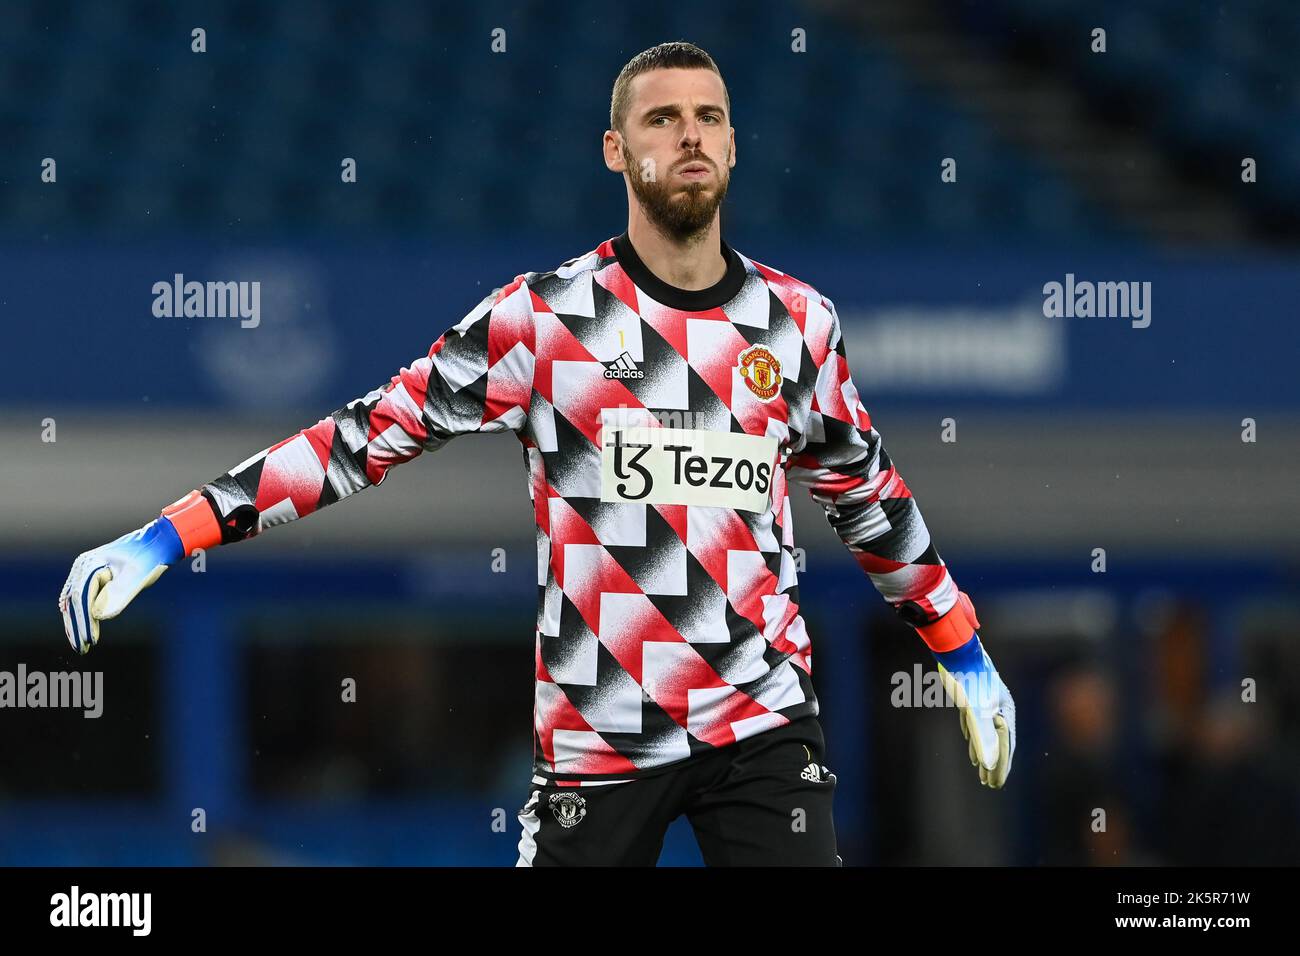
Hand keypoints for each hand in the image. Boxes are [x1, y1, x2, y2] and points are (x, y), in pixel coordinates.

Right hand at [58, 516, 183, 653]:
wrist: (158, 542)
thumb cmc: (149, 558)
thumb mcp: (137, 576)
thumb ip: (119, 594)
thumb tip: (99, 616)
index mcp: (90, 564)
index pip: (81, 598)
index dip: (84, 621)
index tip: (89, 640)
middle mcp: (82, 567)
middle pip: (73, 601)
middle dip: (76, 626)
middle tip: (82, 649)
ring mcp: (85, 571)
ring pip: (74, 601)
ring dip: (75, 623)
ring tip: (79, 644)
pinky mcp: (91, 576)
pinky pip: (80, 598)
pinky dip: (80, 614)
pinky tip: (79, 628)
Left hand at [935, 636, 1016, 788]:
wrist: (955, 650)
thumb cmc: (967, 680)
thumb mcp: (975, 712)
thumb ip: (983, 737)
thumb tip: (988, 764)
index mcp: (1005, 711)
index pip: (1005, 745)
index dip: (1000, 767)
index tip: (995, 784)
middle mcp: (998, 707)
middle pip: (997, 741)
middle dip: (993, 764)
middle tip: (989, 784)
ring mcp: (985, 701)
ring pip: (986, 732)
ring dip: (983, 752)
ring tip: (980, 772)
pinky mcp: (972, 696)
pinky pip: (975, 722)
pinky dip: (973, 736)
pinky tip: (970, 744)